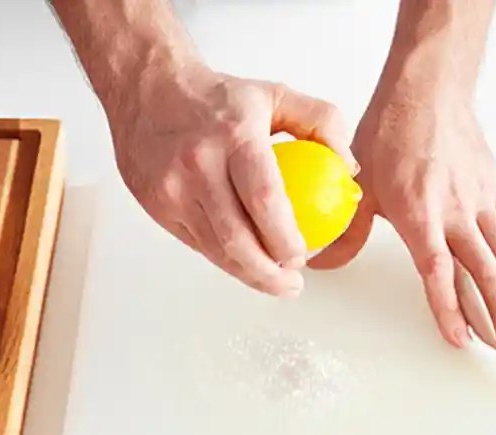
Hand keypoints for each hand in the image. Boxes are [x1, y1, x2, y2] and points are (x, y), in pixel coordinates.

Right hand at [105, 62, 356, 297]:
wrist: (147, 89)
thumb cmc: (219, 98)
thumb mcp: (276, 95)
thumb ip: (321, 123)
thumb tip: (349, 168)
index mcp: (235, 136)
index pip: (264, 198)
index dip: (285, 237)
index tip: (303, 256)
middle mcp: (199, 163)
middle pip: (236, 237)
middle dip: (268, 273)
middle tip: (292, 283)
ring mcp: (172, 188)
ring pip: (214, 249)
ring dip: (247, 274)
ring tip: (274, 281)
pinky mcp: (156, 204)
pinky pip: (196, 243)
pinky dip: (224, 258)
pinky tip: (245, 262)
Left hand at [308, 84, 495, 350]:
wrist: (426, 90)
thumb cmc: (392, 130)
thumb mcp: (359, 185)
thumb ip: (347, 230)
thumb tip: (326, 261)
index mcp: (421, 215)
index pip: (439, 272)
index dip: (450, 308)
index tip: (460, 337)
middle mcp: (456, 211)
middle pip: (484, 270)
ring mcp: (480, 200)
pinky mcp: (495, 186)